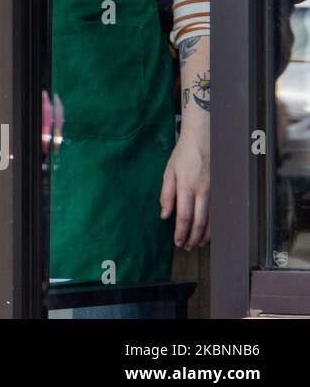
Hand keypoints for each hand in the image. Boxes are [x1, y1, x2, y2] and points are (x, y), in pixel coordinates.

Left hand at [159, 125, 210, 249]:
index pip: (184, 216)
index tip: (177, 242)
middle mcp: (203, 191)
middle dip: (193, 238)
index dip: (181, 232)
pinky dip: (214, 225)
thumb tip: (164, 215)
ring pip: (212, 220)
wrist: (204, 139)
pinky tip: (209, 232)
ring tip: (197, 244)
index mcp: (187, 186)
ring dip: (205, 235)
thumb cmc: (183, 155)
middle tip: (187, 247)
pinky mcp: (222, 190)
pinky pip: (219, 213)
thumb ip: (166, 194)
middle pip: (200, 222)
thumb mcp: (168, 171)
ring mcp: (215, 191)